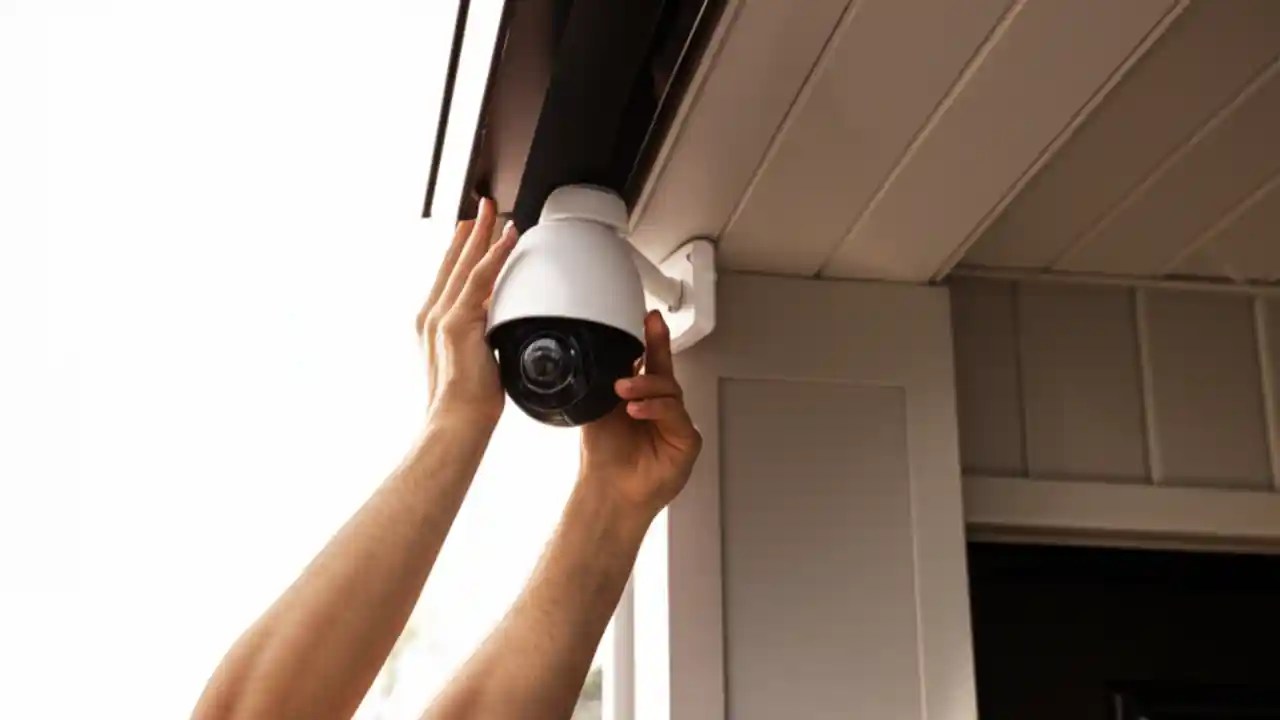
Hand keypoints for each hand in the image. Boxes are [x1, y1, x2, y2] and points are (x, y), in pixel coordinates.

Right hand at [416, 198, 517, 425]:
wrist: (456, 423)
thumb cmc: (466, 402)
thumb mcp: (473, 360)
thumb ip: (480, 336)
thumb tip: (499, 324)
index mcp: (432, 323)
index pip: (448, 275)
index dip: (460, 247)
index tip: (472, 226)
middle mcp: (432, 315)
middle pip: (453, 261)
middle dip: (470, 230)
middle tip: (484, 204)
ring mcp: (442, 317)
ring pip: (466, 264)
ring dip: (484, 233)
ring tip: (497, 210)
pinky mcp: (458, 323)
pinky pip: (482, 279)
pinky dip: (496, 254)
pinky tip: (508, 237)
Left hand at [580, 310, 702, 515]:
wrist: (608, 489)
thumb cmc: (603, 455)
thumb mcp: (600, 407)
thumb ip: (608, 381)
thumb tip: (606, 354)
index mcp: (641, 397)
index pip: (651, 362)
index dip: (654, 339)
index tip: (650, 317)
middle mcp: (661, 408)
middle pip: (665, 372)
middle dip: (654, 352)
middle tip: (634, 346)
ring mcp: (676, 424)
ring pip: (670, 390)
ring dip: (646, 385)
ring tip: (623, 392)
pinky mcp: (686, 441)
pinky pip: (675, 415)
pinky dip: (656, 408)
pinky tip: (636, 410)